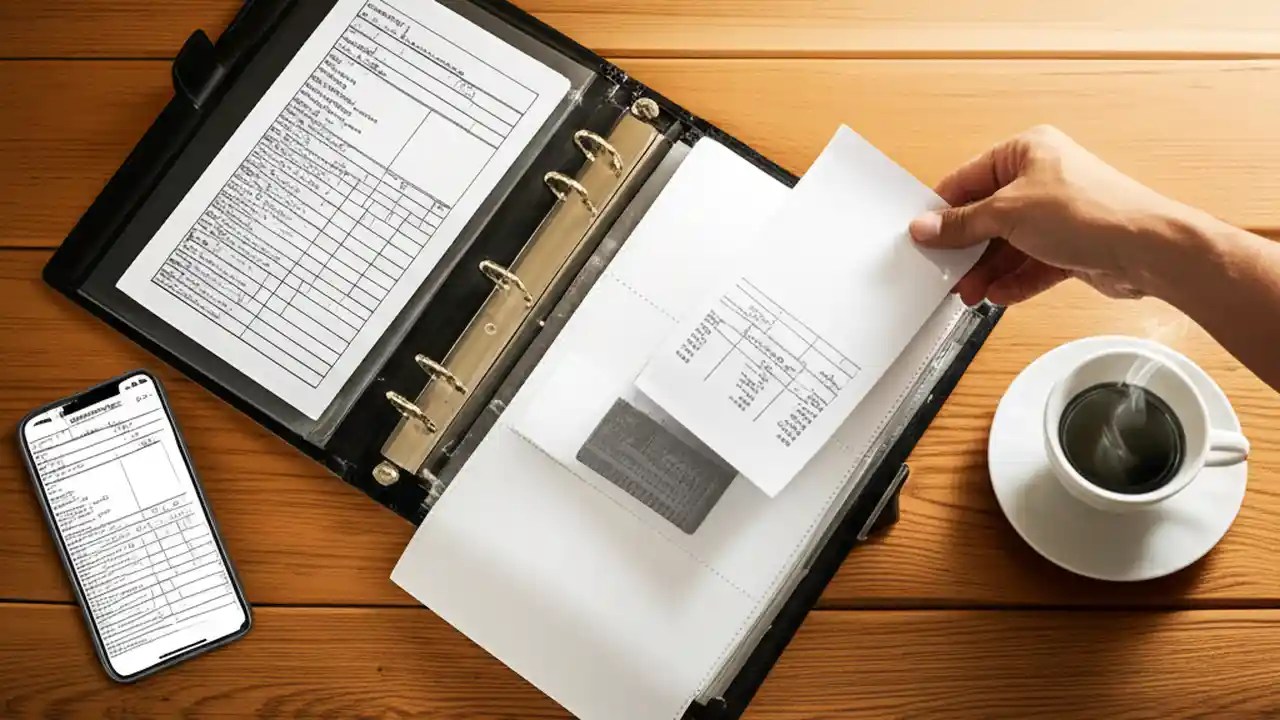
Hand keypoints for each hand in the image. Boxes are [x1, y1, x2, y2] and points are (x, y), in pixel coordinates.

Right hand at [909, 125, 1203, 305]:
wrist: (1147, 248)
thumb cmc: (1089, 212)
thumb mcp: (1008, 213)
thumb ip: (962, 224)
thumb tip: (925, 227)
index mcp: (1026, 152)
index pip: (968, 180)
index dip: (943, 210)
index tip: (922, 236)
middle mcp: (1042, 178)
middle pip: (987, 216)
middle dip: (966, 249)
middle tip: (944, 272)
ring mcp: (1057, 213)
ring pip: (1008, 244)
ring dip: (987, 270)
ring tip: (969, 293)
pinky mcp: (1071, 245)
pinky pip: (1031, 264)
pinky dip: (1014, 280)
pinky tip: (997, 296)